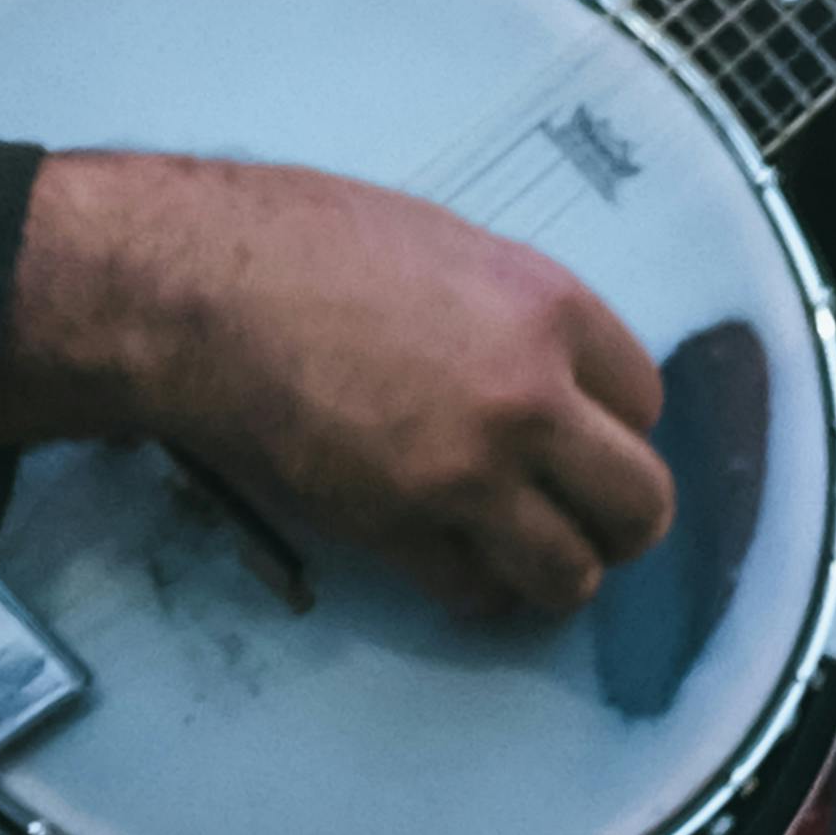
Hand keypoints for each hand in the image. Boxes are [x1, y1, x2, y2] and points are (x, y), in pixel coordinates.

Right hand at [0, 148, 669, 619]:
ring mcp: (467, 474)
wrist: (188, 290)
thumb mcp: (437, 243)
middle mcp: (528, 397)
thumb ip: (511, 312)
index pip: (647, 398)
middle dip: (613, 517)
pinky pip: (477, 594)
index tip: (582, 431)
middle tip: (580, 514)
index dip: (612, 421)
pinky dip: (471, 587)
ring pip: (573, 572)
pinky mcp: (400, 531)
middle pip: (639, 502)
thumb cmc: (291, 240)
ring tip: (518, 548)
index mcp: (544, 305)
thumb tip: (546, 367)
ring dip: (552, 568)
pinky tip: (447, 555)